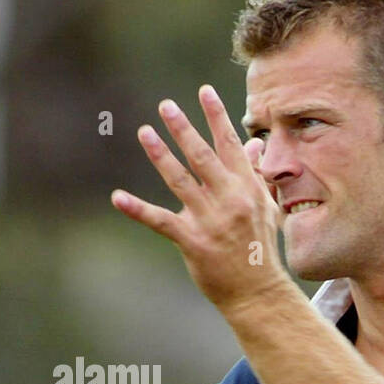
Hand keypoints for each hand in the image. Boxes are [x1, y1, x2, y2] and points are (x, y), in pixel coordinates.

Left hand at [111, 84, 291, 311]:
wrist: (258, 291)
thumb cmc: (260, 248)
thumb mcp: (266, 207)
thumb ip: (257, 173)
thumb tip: (254, 143)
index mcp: (247, 187)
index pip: (230, 145)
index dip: (216, 117)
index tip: (204, 92)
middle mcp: (229, 199)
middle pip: (202, 156)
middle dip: (183, 128)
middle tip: (165, 105)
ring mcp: (210, 220)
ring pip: (180, 180)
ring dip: (160, 155)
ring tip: (145, 132)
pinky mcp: (192, 241)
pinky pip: (160, 220)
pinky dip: (137, 209)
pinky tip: (117, 197)